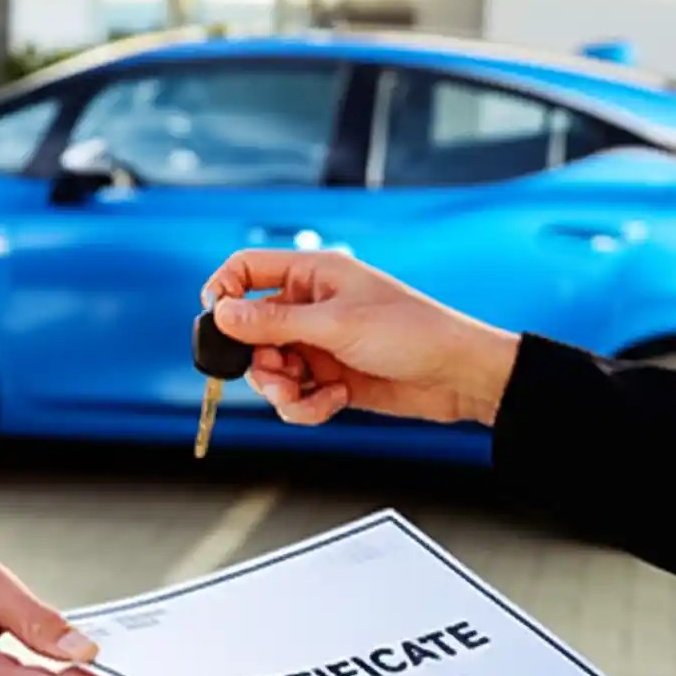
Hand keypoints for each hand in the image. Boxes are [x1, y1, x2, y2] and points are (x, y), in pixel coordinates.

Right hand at [202, 249, 521, 426]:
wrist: (460, 377)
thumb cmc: (412, 333)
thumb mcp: (336, 325)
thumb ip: (273, 322)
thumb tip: (221, 314)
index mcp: (311, 275)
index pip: (245, 270)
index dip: (222, 293)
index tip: (216, 326)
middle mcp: (309, 307)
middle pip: (249, 331)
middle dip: (257, 360)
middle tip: (277, 374)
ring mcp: (318, 344)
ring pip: (269, 370)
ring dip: (281, 389)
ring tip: (307, 394)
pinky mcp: (329, 379)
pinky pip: (295, 396)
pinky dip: (307, 405)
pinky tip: (335, 400)